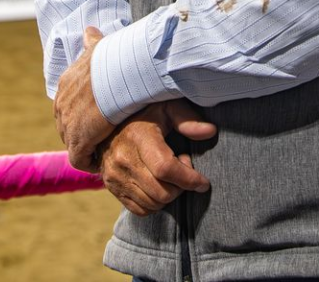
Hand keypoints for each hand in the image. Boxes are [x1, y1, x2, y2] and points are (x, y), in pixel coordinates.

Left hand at [54, 26, 113, 170]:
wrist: (113, 76)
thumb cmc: (110, 61)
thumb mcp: (98, 47)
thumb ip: (91, 41)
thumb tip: (89, 28)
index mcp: (65, 86)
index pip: (69, 104)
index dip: (83, 111)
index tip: (97, 115)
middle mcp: (61, 106)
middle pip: (68, 124)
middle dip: (83, 131)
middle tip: (101, 136)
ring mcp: (67, 126)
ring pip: (74, 143)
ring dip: (87, 148)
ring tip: (103, 151)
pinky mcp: (77, 142)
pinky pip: (80, 159)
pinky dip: (90, 162)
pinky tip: (102, 163)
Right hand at [100, 100, 217, 216]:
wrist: (108, 123)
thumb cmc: (145, 115)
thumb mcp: (167, 108)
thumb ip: (188, 119)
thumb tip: (211, 132)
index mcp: (138, 137)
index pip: (166, 169)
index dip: (189, 179)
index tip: (203, 182)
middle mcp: (123, 159)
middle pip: (161, 192)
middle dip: (181, 188)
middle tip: (183, 171)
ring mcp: (115, 176)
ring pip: (153, 203)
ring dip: (169, 195)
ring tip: (169, 175)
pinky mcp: (112, 188)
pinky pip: (140, 210)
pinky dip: (155, 203)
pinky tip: (158, 185)